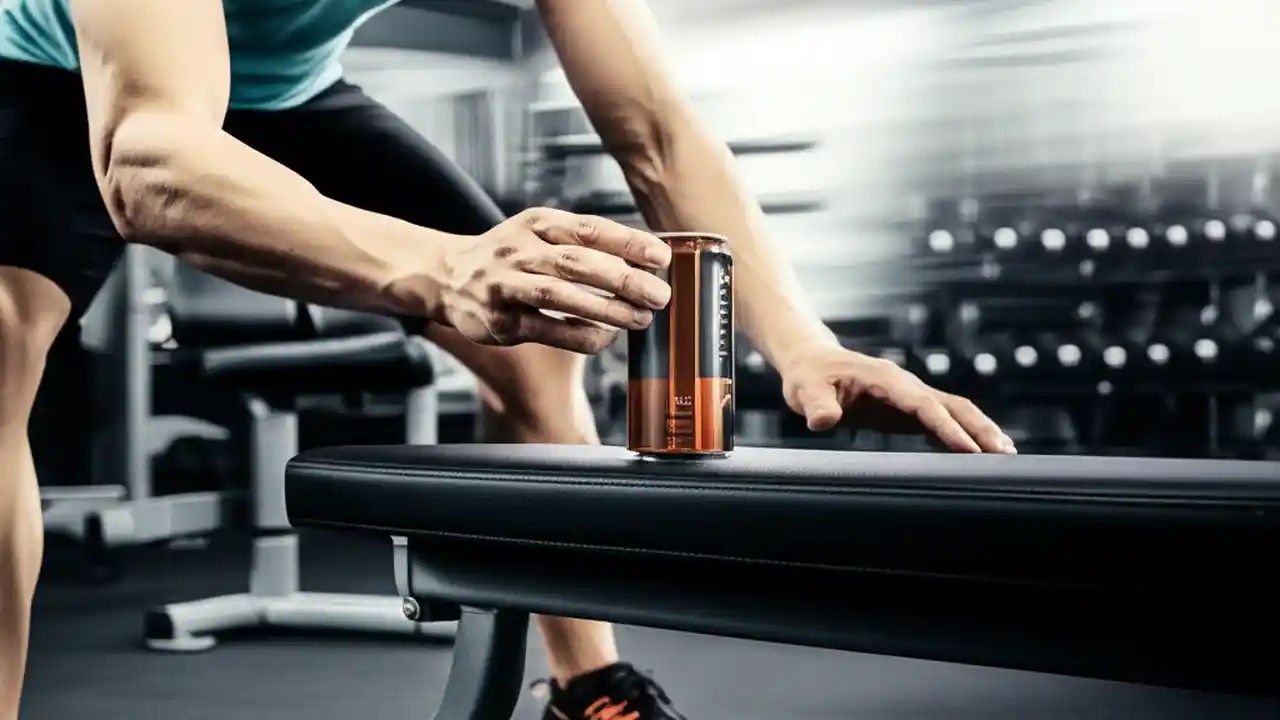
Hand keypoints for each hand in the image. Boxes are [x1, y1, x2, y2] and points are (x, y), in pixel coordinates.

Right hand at [438, 208, 672, 352]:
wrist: (445, 276)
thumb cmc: (510, 257)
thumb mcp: (540, 234)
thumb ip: (584, 244)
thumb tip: (646, 262)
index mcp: (537, 223)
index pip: (589, 229)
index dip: (627, 242)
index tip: (661, 258)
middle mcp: (519, 250)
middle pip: (576, 262)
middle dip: (623, 279)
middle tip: (660, 295)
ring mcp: (505, 285)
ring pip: (559, 295)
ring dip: (605, 308)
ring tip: (640, 318)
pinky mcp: (499, 321)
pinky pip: (546, 329)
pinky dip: (580, 334)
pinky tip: (607, 338)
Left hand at [780, 344, 1015, 453]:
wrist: (812, 362)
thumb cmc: (808, 376)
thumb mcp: (805, 389)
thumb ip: (817, 404)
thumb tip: (825, 420)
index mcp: (884, 379)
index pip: (922, 404)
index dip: (945, 426)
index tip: (968, 449)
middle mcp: (905, 385)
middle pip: (952, 405)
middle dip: (979, 428)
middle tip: (1005, 454)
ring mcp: (910, 396)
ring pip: (954, 411)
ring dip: (980, 430)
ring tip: (1006, 454)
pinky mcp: (908, 409)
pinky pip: (943, 420)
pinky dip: (963, 435)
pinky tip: (980, 454)